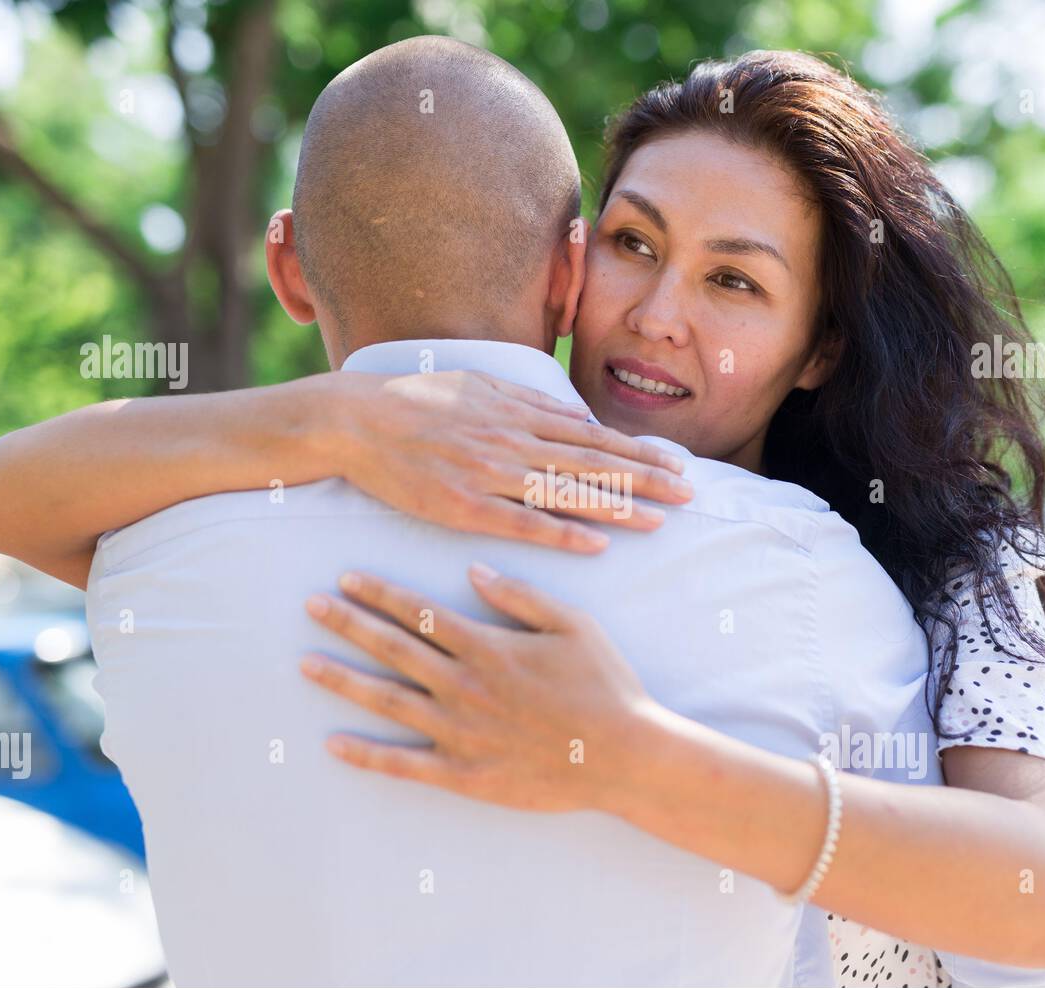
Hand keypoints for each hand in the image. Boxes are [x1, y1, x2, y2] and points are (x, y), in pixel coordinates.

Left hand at [300, 565, 676, 812]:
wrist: (625, 757)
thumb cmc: (605, 686)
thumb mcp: (574, 625)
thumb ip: (521, 596)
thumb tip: (473, 571)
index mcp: (488, 647)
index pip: (420, 614)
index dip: (380, 593)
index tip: (346, 577)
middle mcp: (464, 687)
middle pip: (393, 649)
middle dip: (348, 624)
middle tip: (310, 605)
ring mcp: (460, 732)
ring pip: (388, 701)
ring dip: (343, 680)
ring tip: (305, 663)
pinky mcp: (464, 774)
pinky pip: (405, 764)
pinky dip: (367, 755)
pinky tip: (333, 744)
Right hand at [324, 369, 692, 553]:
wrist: (355, 420)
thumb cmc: (416, 402)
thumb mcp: (481, 386)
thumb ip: (532, 401)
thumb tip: (580, 416)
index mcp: (518, 414)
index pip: (593, 438)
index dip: (638, 454)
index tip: (676, 466)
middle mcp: (512, 442)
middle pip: (592, 464)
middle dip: (645, 480)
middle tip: (689, 494)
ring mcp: (489, 474)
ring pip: (566, 493)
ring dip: (617, 508)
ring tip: (660, 521)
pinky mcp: (462, 505)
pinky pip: (521, 523)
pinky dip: (561, 533)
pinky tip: (596, 543)